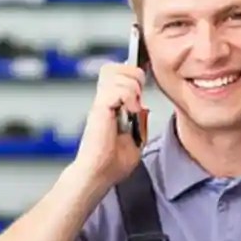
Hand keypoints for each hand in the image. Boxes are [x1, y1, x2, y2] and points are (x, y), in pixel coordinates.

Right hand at [70, 62, 148, 188]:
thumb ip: (140, 122)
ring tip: (133, 106)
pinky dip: (130, 97)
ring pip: (119, 72)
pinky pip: (120, 89)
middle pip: (117, 66)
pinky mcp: (99, 109)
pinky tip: (130, 113)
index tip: (142, 90)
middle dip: (134, 75)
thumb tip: (143, 106)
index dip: (134, 75)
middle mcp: (104, 100)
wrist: (98, 175)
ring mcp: (101, 103)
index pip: (120, 72)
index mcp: (111, 105)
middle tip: (137, 97)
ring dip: (133, 86)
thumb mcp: (137, 140)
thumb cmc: (111, 164)